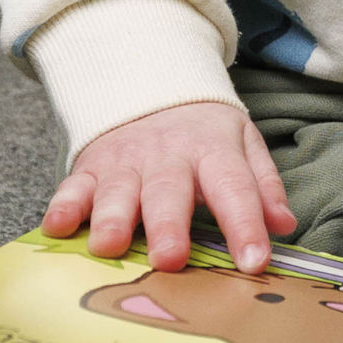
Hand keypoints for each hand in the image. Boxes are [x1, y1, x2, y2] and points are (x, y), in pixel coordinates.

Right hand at [44, 102, 291, 273]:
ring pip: (118, 190)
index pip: (234, 187)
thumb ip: (263, 186)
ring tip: (109, 246)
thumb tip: (285, 225)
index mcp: (213, 151)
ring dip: (112, 218)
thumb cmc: (202, 129)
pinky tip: (57, 227)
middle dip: (168, 226)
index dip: (245, 224)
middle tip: (169, 260)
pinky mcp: (91, 165)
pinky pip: (74, 185)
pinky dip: (64, 205)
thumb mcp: (242, 143)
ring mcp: (126, 161)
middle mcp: (168, 157)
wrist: (149, 80)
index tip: (255, 262)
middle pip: (169, 192)